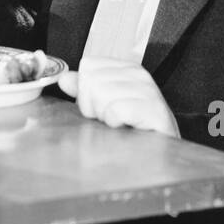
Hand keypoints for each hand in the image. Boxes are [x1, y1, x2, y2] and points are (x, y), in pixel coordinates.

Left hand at [58, 57, 180, 137]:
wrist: (159, 157)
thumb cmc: (131, 130)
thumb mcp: (103, 106)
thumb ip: (83, 91)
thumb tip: (65, 78)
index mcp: (126, 68)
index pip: (88, 66)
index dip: (86, 91)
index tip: (102, 106)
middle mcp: (139, 74)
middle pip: (92, 81)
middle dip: (94, 106)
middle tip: (112, 119)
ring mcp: (148, 90)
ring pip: (102, 94)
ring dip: (106, 117)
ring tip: (121, 124)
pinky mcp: (154, 109)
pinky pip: (116, 110)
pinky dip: (116, 123)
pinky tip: (127, 128)